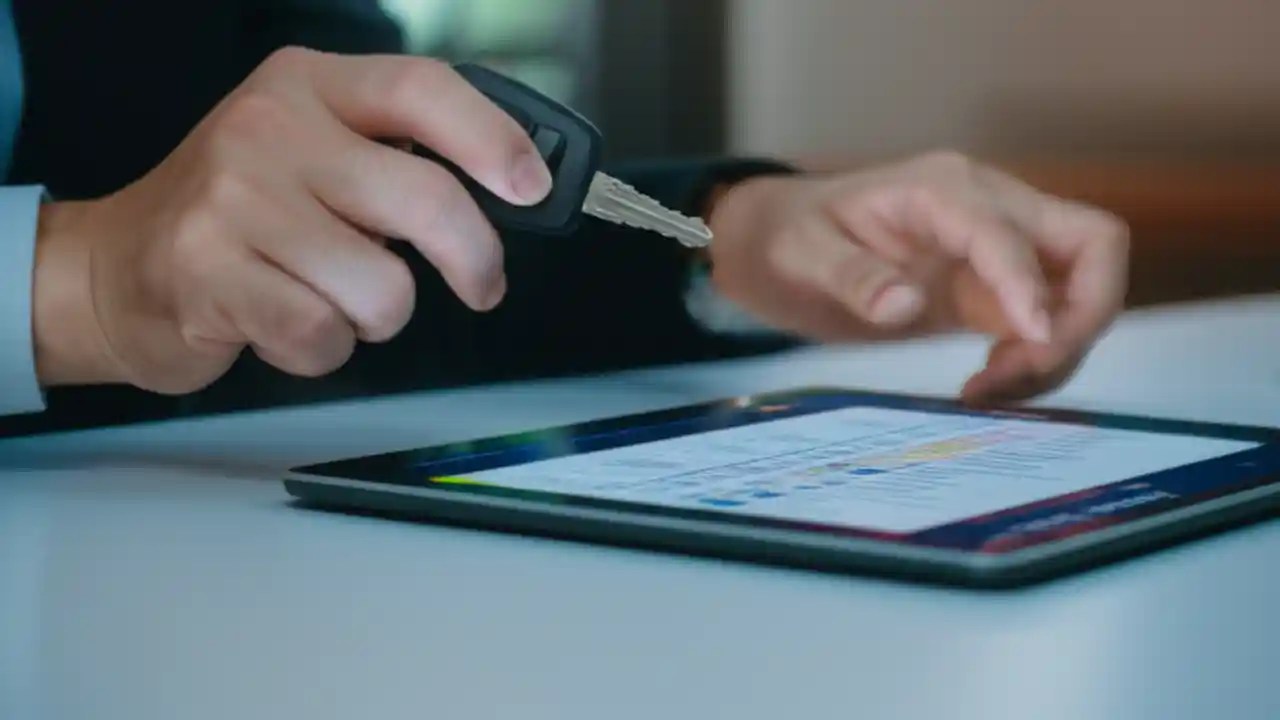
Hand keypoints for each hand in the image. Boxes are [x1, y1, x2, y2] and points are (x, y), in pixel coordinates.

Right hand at [33, 48, 552, 393]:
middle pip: (425, 199)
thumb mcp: (311, 152)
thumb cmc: (237, 215)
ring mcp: (234, 202)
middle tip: (480, 283)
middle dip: (475, 260)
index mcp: (308, 86)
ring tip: (336, 298)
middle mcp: (270, 130)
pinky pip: (325, 336)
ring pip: (384, 288)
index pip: (422, 90)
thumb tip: (509, 188)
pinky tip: (289, 323)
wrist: (113, 267)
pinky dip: (325, 350)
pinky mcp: (210, 276)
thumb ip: (395, 157)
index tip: (533, 188)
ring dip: (380, 316)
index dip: (493, 140)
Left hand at [705, 151, 1129, 402]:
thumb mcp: (802, 255)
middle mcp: (989, 206)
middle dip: (1081, 313)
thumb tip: (904, 305)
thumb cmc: (790, 236)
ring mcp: (999, 246)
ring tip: (989, 390)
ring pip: (1082, 287)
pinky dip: (1037, 356)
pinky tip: (986, 385)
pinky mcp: (994, 286)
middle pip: (1093, 243)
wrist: (779, 240)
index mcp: (943, 189)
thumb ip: (853, 277)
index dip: (1030, 287)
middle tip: (1022, 371)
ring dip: (1059, 345)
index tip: (1032, 345)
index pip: (1012, 234)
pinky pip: (1049, 318)